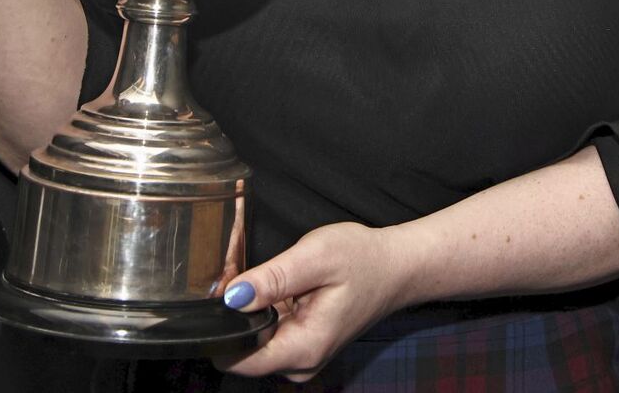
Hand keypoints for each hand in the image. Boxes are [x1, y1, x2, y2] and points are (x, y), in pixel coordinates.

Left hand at [216, 222, 409, 382]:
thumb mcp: (317, 257)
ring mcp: (301, 355)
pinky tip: (280, 283)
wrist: (396, 267)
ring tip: (272, 272)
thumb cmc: (363, 260)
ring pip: (254, 337)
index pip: (239, 359)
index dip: (223, 325)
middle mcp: (299, 362)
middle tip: (246, 269)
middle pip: (244, 346)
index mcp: (302, 348)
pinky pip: (269, 330)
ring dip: (252, 307)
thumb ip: (273, 278)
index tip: (224, 289)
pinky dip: (266, 307)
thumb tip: (231, 297)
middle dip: (237, 310)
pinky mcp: (302, 344)